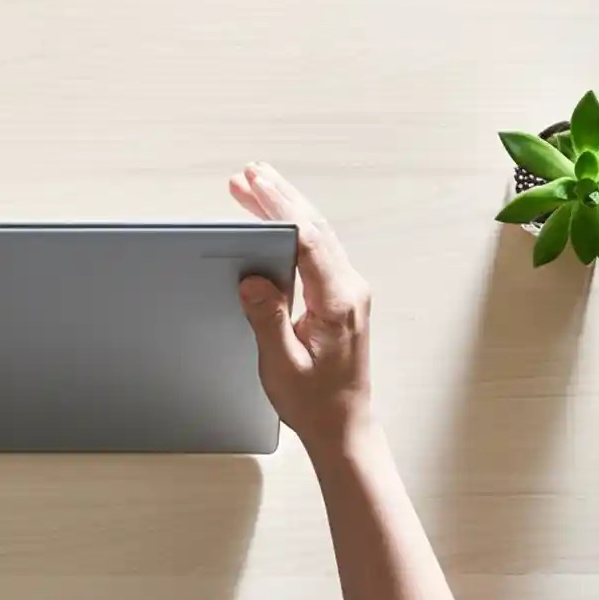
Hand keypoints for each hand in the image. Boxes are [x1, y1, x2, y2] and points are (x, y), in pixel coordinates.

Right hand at [229, 163, 372, 453]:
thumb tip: (253, 280)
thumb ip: (268, 319)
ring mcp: (347, 291)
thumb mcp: (282, 365)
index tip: (256, 185)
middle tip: (249, 172)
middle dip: (279, 197)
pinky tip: (271, 220)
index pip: (308, 241)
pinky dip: (290, 229)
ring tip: (253, 184)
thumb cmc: (316, 403)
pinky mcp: (339, 295)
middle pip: (313, 228)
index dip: (279, 209)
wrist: (343, 427)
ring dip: (284, 208)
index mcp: (339, 302)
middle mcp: (349, 290)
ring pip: (315, 235)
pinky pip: (315, 250)